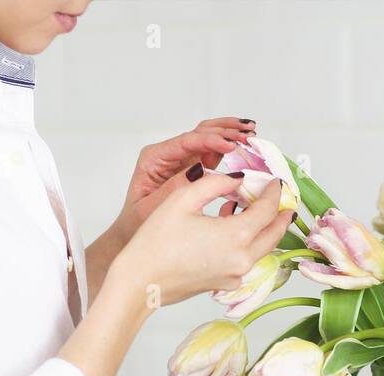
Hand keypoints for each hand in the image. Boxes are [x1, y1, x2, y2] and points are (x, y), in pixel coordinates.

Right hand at [108, 174, 292, 308]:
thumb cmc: (156, 242)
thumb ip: (216, 183)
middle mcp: (242, 260)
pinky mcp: (225, 284)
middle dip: (280, 214)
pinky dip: (247, 242)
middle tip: (280, 199)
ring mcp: (235, 275)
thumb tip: (236, 180)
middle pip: (274, 234)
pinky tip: (230, 227)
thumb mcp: (184, 199)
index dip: (273, 193)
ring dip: (262, 228)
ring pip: (262, 248)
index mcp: (236, 236)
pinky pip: (246, 259)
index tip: (274, 182)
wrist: (141, 281)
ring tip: (251, 209)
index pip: (268, 210)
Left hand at [114, 117, 256, 240]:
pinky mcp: (192, 168)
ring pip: (208, 137)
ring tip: (250, 131)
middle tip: (247, 135)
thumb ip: (177, 187)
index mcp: (155, 159)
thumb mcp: (153, 207)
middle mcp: (169, 155)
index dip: (210, 140)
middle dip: (224, 131)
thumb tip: (203, 170)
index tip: (230, 146)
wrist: (133, 236)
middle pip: (200, 133)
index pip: (186, 142)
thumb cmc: (137, 224)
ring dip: (229, 133)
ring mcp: (182, 160)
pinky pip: (213, 152)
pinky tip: (244, 144)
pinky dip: (229, 147)